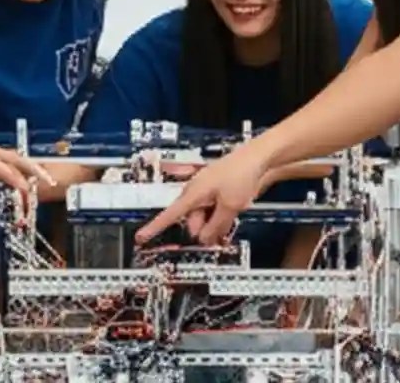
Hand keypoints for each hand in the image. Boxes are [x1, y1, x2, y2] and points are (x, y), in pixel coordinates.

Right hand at [136, 145, 269, 244]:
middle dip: (205, 229)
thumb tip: (204, 240)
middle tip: (224, 224)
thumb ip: (215, 226)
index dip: (154, 227)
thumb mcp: (229, 207)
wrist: (259, 159)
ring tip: (233, 213)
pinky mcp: (219, 192)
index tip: (140, 237)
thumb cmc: (241, 175)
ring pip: (205, 218)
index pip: (169, 215)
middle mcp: (196, 192)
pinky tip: (233, 213)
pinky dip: (221, 216)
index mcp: (193, 194)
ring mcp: (208, 192)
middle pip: (192, 222)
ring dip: (216, 223)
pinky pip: (214, 211)